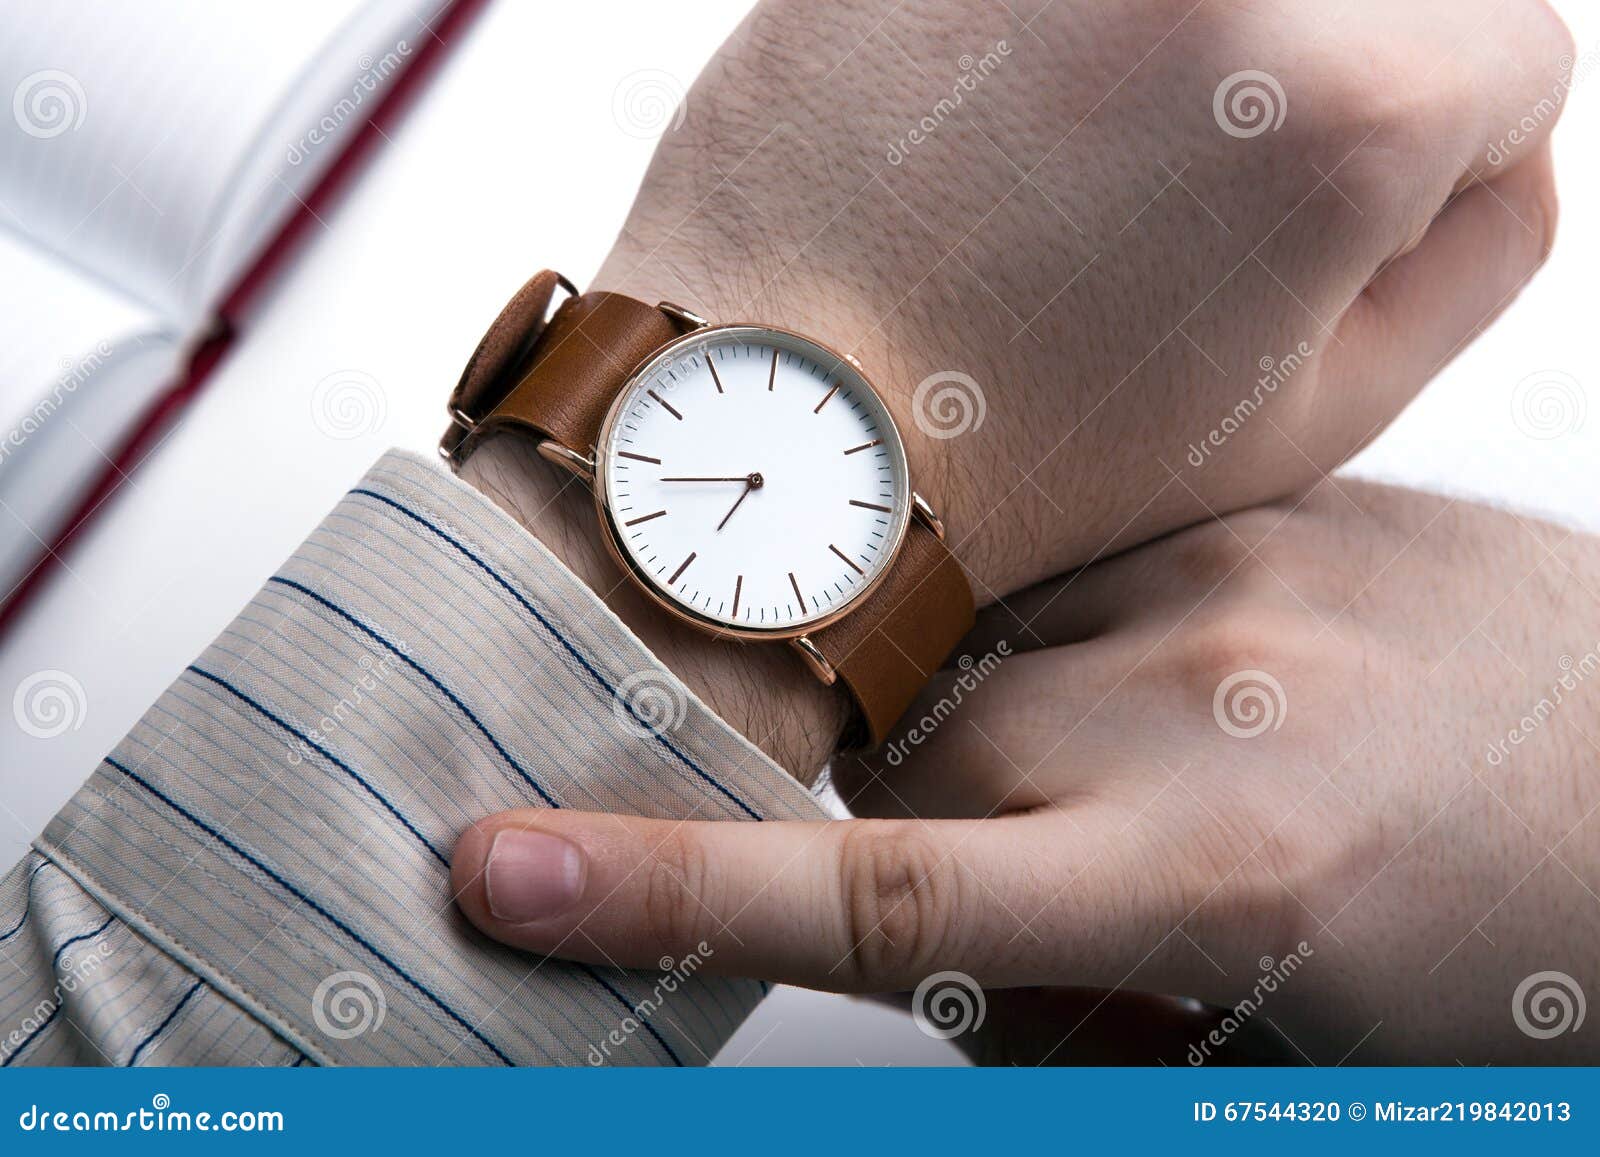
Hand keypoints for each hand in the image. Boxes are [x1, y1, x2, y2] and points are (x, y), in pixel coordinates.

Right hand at [452, 481, 1599, 1062]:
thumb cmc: (1519, 945)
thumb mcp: (1293, 1052)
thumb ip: (1078, 1023)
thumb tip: (941, 981)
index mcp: (1212, 876)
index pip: (876, 894)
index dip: (664, 890)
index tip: (497, 867)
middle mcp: (1192, 700)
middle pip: (903, 769)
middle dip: (921, 840)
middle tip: (1054, 892)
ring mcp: (1216, 573)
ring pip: (970, 662)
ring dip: (1000, 738)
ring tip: (1146, 776)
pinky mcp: (1246, 500)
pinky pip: (1062, 569)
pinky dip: (1067, 644)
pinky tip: (1180, 680)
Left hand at [462, 0, 1569, 775]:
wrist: (783, 428)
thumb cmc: (1038, 456)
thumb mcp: (1311, 415)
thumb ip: (1472, 252)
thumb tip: (1494, 136)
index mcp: (1342, 113)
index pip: (1516, 48)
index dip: (1428, 161)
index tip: (1306, 234)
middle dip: (1329, 80)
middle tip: (1195, 199)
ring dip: (1197, 43)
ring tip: (1084, 166)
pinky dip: (1063, 28)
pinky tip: (1004, 121)